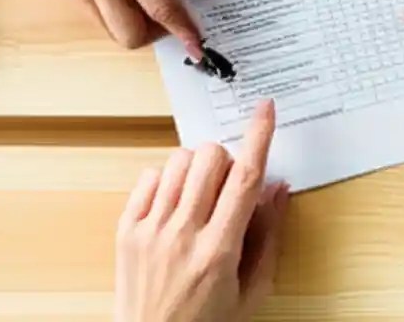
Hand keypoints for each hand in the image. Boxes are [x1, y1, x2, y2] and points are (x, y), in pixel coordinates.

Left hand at [115, 100, 288, 321]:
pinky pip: (149, 176)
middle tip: (230, 185)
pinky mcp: (126, 229)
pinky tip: (175, 204)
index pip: (244, 179)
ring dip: (198, 168)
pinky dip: (167, 180)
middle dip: (228, 159)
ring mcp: (150, 230)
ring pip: (179, 161)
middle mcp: (182, 235)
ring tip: (201, 196)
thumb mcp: (251, 292)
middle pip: (210, 159)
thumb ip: (268, 237)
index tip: (265, 110)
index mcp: (219, 252)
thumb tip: (278, 188)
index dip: (259, 137)